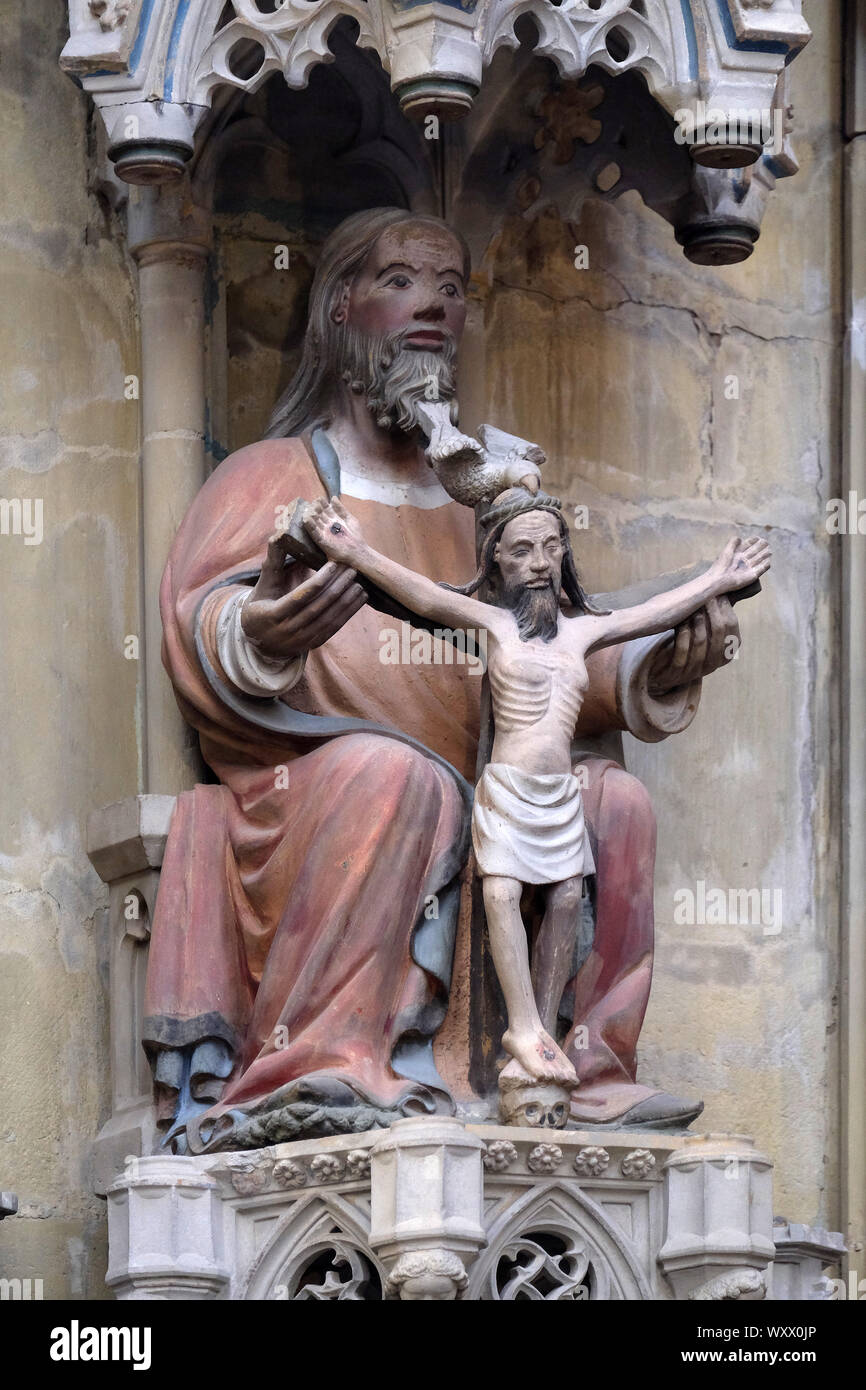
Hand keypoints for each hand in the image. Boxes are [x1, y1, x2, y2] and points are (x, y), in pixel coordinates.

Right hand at [240, 530, 365, 661]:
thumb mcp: (263, 585)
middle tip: (351, 568)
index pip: (300, 597)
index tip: (334, 564)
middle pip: (318, 607)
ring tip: (358, 581)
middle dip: (337, 587)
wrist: (259, 641)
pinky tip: (359, 598)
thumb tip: (279, 535)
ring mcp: (301, 640)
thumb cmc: (260, 605)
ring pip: (328, 619)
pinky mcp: (313, 644)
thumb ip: (273, 561)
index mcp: (272, 614)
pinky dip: (348, 613)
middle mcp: (287, 630)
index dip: (320, 580)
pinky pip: (333, 628)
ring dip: (346, 600)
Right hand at [304, 496, 366, 565]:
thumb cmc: (356, 535)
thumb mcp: (349, 518)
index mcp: (333, 519)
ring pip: (314, 523)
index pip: (325, 509)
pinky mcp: (322, 541)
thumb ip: (341, 509)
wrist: (358, 550)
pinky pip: (314, 533)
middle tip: (312, 504)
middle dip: (314, 509)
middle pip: (318, 515)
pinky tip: (307, 520)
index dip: (321, 504)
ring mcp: (324, 533)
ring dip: (310, 517)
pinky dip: (310, 527)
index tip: (319, 499)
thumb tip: (333, 497)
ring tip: (307, 511)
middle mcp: (327, 525)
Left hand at [649, 595, 739, 694]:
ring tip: (692, 605)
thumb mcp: (705, 633)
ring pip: (701, 640)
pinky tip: (679, 621)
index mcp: (725, 654)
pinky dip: (682, 633)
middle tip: (704, 594)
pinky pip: (683, 650)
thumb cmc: (687, 646)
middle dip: (712, 610)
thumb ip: (715, 617)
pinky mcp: (678, 673)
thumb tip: (726, 586)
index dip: (725, 607)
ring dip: (696, 619)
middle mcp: (714, 664)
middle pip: (719, 632)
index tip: (717, 591)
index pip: (732, 627)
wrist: (664, 673)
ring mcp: (696, 670)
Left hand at [711, 536, 771, 592]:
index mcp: (737, 555)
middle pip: (754, 552)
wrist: (720, 579)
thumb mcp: (727, 551)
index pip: (747, 546)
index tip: (757, 537)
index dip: (752, 541)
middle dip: (760, 547)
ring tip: (769, 550)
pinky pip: (761, 569)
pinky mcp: (752, 576)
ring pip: (758, 560)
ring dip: (764, 555)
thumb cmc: (721, 565)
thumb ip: (733, 543)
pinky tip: (768, 561)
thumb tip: (739, 538)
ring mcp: (748, 568)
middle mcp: (743, 561)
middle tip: (766, 542)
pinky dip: (765, 565)